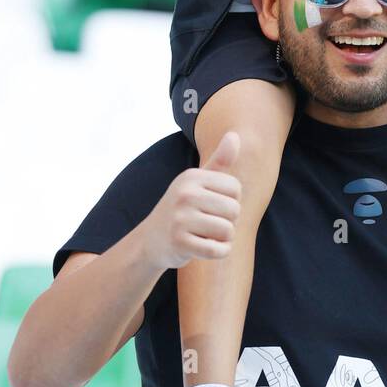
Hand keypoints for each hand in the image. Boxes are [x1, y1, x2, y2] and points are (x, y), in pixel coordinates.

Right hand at [139, 132, 240, 269]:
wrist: (151, 240)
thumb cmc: (183, 208)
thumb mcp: (197, 183)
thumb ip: (219, 161)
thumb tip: (235, 134)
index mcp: (192, 177)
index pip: (236, 189)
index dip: (231, 201)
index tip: (212, 205)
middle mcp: (185, 194)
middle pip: (234, 210)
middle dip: (228, 221)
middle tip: (207, 223)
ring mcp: (180, 218)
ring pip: (228, 231)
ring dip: (223, 238)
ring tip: (205, 234)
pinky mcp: (179, 242)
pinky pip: (217, 250)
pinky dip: (218, 252)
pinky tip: (206, 248)